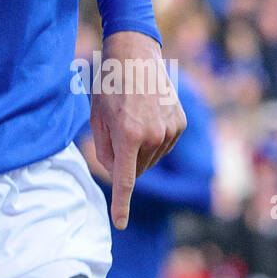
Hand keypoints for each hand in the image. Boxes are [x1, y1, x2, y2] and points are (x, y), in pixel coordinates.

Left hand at [89, 30, 185, 230]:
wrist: (134, 54)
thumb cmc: (109, 85)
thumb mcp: (97, 118)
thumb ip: (104, 151)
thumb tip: (118, 172)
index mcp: (128, 135)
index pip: (125, 181)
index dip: (121, 205)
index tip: (119, 223)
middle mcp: (153, 136)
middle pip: (136, 167)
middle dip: (124, 160)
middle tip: (115, 130)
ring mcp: (170, 130)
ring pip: (151, 158)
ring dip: (139, 149)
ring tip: (131, 118)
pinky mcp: (179, 124)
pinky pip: (164, 145)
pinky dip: (153, 139)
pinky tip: (146, 116)